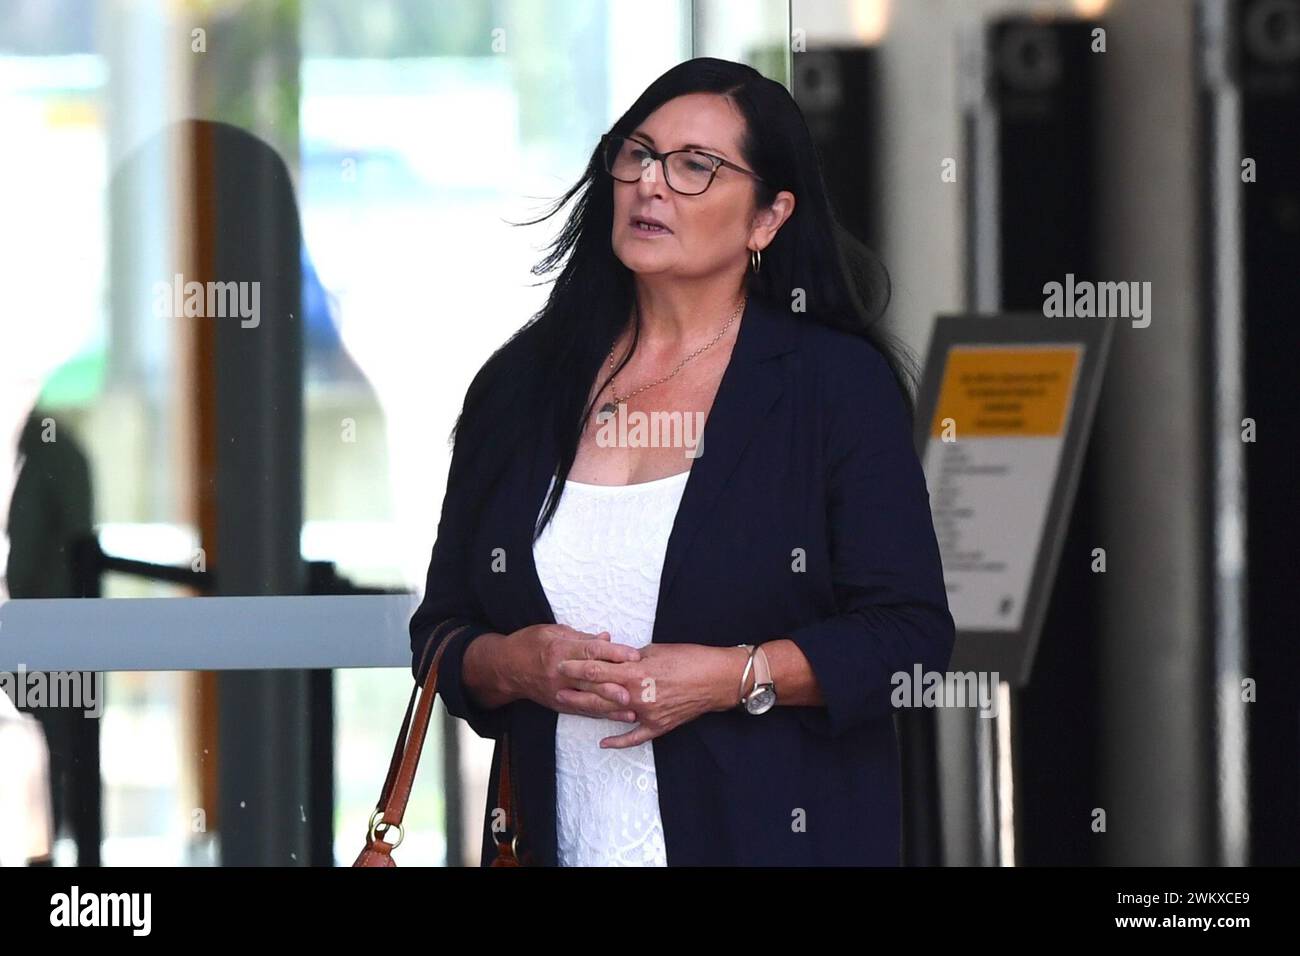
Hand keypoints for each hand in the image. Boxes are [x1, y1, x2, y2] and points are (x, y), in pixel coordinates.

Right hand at [508, 623, 642, 721]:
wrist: (504, 668)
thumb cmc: (529, 644)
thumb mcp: (552, 631)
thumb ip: (581, 637)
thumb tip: (607, 638)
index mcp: (559, 649)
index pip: (591, 651)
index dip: (614, 653)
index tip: (634, 655)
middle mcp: (559, 672)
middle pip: (592, 677)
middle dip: (617, 681)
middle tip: (639, 685)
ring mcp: (558, 691)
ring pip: (589, 698)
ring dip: (612, 704)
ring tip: (633, 708)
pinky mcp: (558, 704)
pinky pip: (582, 710)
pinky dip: (601, 714)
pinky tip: (617, 717)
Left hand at [556, 643, 740, 748]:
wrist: (718, 679)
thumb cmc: (690, 658)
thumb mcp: (657, 650)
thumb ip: (632, 657)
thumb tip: (616, 659)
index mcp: (636, 673)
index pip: (597, 670)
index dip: (576, 667)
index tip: (561, 664)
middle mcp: (637, 695)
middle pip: (598, 694)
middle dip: (575, 689)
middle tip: (554, 685)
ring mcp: (647, 714)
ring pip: (611, 714)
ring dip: (588, 710)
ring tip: (568, 705)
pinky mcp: (658, 726)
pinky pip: (634, 737)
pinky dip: (618, 741)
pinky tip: (603, 742)